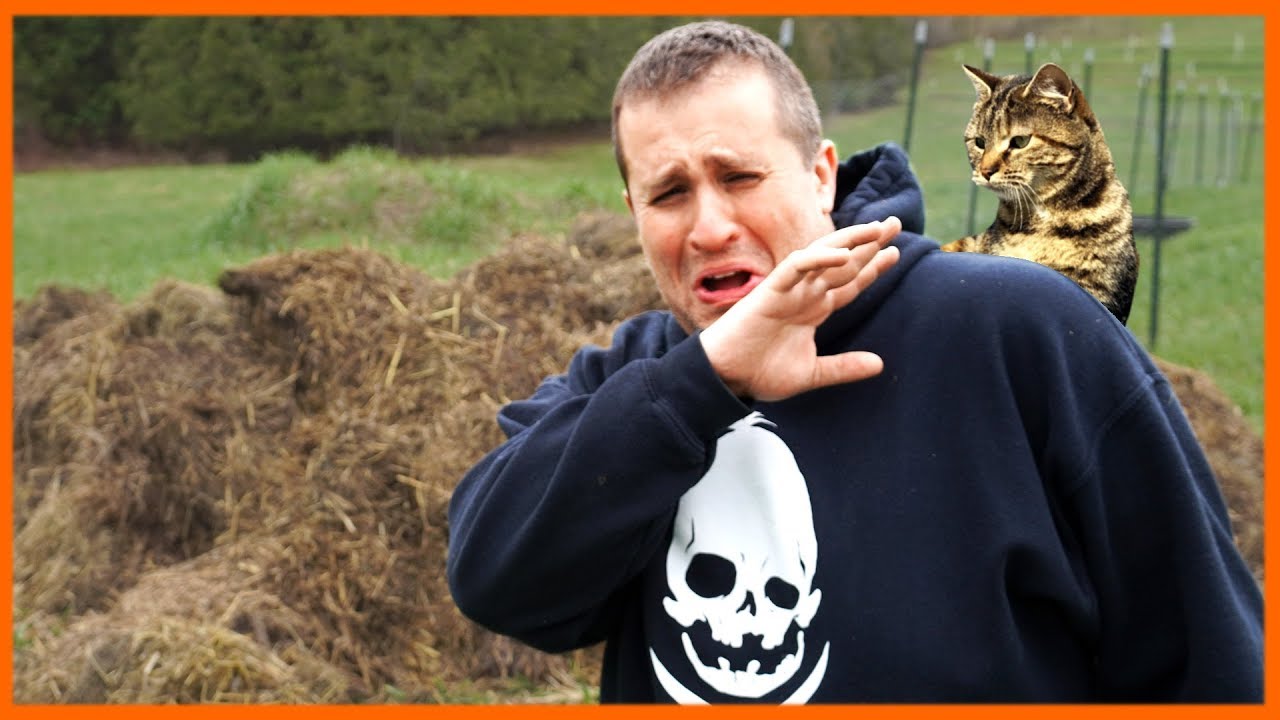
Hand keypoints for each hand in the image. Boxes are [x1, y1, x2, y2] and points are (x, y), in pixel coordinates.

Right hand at [699, 217, 900, 401]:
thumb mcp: (812, 373)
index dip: (872, 268)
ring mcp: (789, 289)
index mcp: (813, 310)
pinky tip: (843, 254)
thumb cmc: (759, 373)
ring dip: (851, 240)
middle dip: (869, 243)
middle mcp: (804, 294)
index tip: (894, 254)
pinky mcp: (771, 290)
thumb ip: (843, 367)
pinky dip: (818, 257)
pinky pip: (797, 266)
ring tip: (878, 228)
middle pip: (843, 263)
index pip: (848, 283)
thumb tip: (880, 364)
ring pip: (823, 255)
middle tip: (895, 223)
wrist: (726, 379)